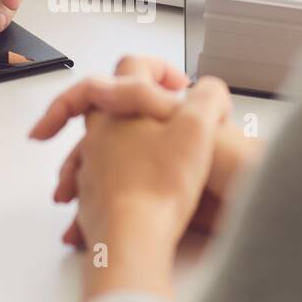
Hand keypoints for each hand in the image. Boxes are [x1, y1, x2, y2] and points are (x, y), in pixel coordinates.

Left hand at [30, 56, 262, 245]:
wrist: (133, 236)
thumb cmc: (161, 183)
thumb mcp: (200, 128)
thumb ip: (209, 97)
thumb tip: (210, 90)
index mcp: (121, 108)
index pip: (130, 66)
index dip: (157, 67)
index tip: (175, 83)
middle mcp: (99, 134)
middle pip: (101, 103)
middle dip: (124, 103)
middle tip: (147, 111)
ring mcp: (91, 167)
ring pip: (92, 144)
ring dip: (116, 145)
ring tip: (141, 160)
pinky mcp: (91, 199)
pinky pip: (95, 183)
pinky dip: (110, 183)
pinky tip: (130, 196)